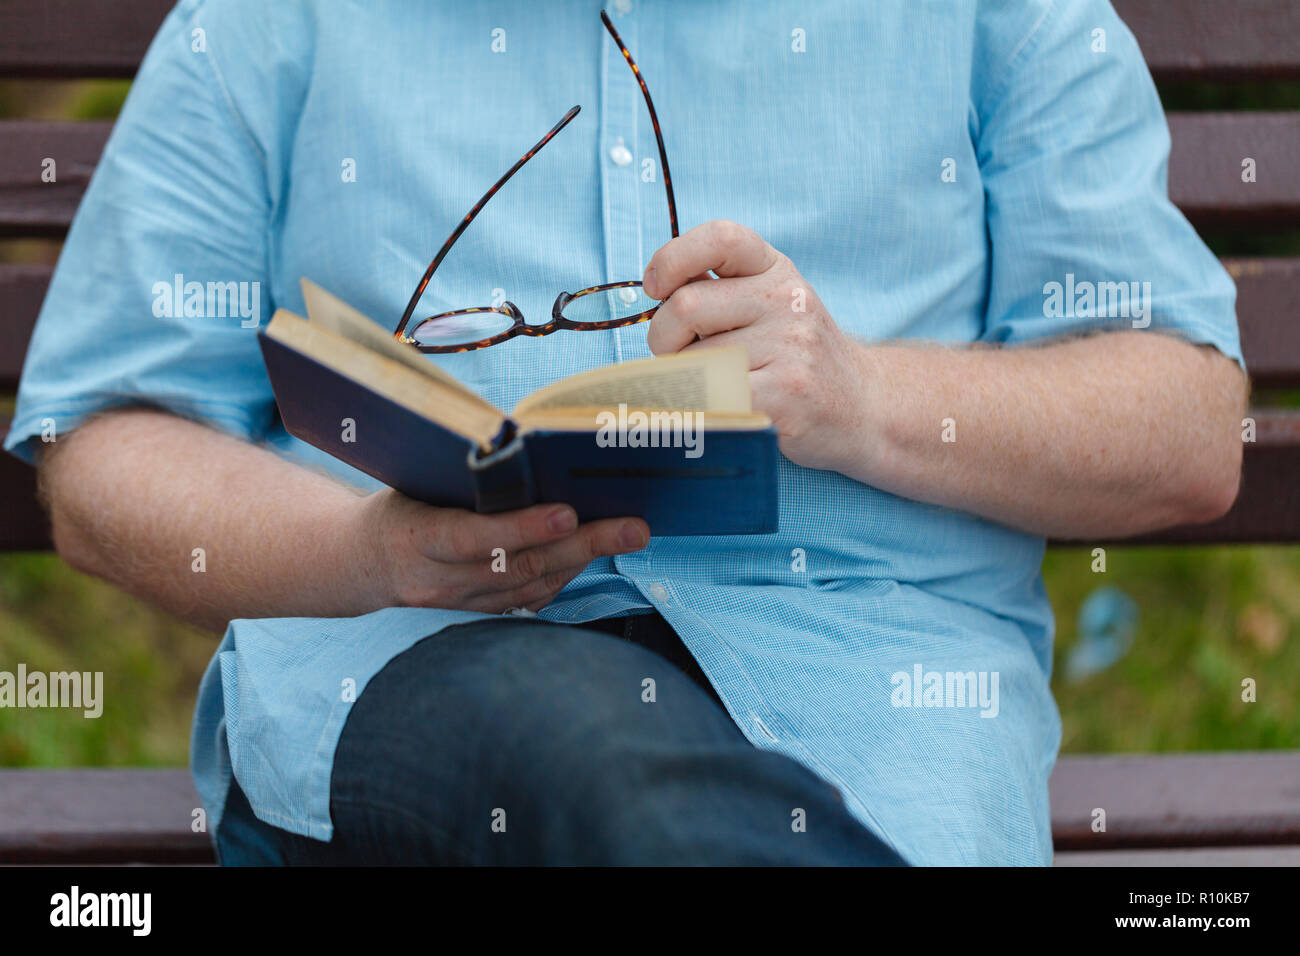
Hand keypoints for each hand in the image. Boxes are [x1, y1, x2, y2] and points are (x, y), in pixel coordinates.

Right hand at [354, 490, 648, 612]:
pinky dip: (566, 573)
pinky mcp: (479, 613)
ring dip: (584, 559)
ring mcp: (461, 603)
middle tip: (633, 528)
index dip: (521, 529)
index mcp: (417, 539)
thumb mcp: (416, 483)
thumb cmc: (399, 506)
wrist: (362, 562)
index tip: (567, 513)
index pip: (473, 538)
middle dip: (582, 545)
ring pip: (532, 584)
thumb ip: (464, 476)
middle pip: (519, 565)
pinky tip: (593, 550)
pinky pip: (530, 597)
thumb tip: (528, 447)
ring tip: (628, 533)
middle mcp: (441, 581)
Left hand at [642, 220, 867, 471]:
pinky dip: (698, 407)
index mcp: (775, 270)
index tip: (657, 288)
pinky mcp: (786, 393)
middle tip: (677, 356)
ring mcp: (791, 346)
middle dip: (663, 337)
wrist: (865, 404)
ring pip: (693, 359)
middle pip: (687, 306)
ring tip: (709, 386)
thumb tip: (655, 295)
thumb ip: (721, 292)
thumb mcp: (770, 305)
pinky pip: (712, 396)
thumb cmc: (798, 357)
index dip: (673, 258)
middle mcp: (787, 300)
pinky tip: (717, 408)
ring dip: (684, 379)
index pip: (721, 238)